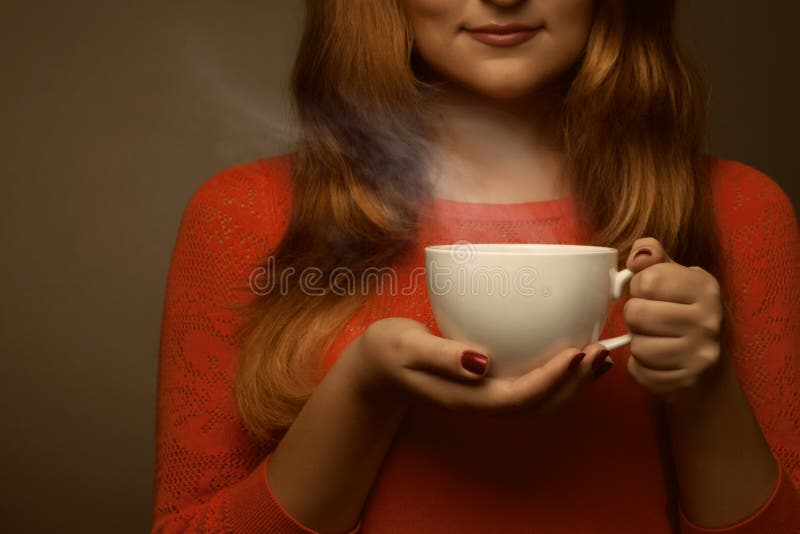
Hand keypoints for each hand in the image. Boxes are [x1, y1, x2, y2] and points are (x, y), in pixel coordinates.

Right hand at [344, 317, 613, 417]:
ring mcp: (487, 394)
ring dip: (572, 383)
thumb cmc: (390, 352)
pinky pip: (532, 385)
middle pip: (538, 404)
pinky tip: (572, 354)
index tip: (575, 352)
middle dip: (574, 384)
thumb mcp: (407, 347)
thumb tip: (481, 363)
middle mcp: (482, 400)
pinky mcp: (490, 382)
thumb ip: (442, 356)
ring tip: (599, 356)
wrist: (378, 366)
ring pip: (540, 399)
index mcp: (465, 396)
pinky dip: (558, 374)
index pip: (517, 397)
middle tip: (600, 352)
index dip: (550, 380)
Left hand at [623, 237, 725, 404]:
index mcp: (705, 287)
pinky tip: (658, 362)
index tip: (650, 293)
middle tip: (649, 320)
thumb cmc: (681, 314)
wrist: (707, 369)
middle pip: (636, 312)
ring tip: (655, 339)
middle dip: (634, 316)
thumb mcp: (673, 278)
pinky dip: (640, 367)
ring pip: (636, 345)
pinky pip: (639, 370)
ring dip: (637, 343)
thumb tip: (639, 253)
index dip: (638, 286)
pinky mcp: (686, 381)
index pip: (647, 280)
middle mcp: (708, 320)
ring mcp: (700, 354)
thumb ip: (652, 257)